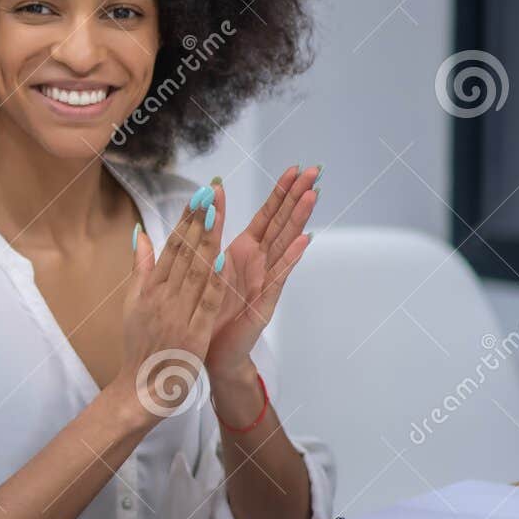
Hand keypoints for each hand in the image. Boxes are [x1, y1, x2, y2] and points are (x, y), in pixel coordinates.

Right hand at [109, 182, 228, 426]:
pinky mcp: (191, 332)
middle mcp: (162, 296)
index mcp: (150, 288)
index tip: (199, 195)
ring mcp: (176, 313)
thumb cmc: (140, 346)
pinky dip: (211, 280)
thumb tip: (141, 234)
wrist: (140, 387)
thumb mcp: (133, 303)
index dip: (186, 220)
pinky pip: (203, 302)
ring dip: (206, 240)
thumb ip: (141, 267)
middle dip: (198, 221)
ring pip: (194, 271)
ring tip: (217, 214)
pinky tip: (220, 258)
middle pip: (183, 253)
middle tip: (210, 192)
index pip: (171, 246)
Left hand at [204, 166, 317, 380]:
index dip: (279, 193)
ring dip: (298, 219)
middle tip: (314, 171)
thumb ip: (208, 235)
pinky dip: (290, 258)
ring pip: (284, 245)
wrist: (209, 351)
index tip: (294, 168)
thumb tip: (209, 201)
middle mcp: (259, 263)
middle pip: (281, 224)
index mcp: (243, 252)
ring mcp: (265, 281)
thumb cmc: (208, 309)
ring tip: (313, 195)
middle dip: (296, 197)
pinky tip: (304, 241)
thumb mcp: (204, 266)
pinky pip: (278, 276)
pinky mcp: (264, 302)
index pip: (266, 216)